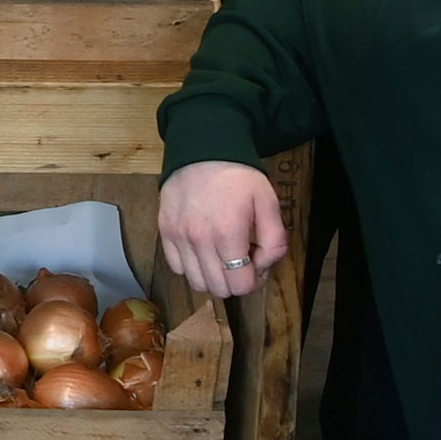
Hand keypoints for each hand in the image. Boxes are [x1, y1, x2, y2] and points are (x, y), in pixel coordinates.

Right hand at [159, 160, 288, 300]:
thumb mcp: (268, 202)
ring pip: (196, 283)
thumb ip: (274, 239)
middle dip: (235, 280)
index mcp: (229, 233)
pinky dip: (192, 266)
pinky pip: (177, 268)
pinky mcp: (165, 232)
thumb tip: (264, 266)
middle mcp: (200, 240)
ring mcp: (179, 237)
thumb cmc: (238, 176)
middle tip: (241, 258)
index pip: (240, 285)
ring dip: (213, 276)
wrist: (203, 150)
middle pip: (218, 289)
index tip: (257, 263)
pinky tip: (203, 250)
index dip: (254, 280)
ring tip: (222, 255)